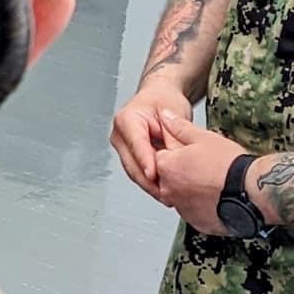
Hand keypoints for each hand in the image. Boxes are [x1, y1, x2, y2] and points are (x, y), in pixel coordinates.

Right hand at [111, 81, 193, 202]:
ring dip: (150, 185)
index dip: (145, 161)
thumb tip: (171, 157)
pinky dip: (150, 182)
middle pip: (131, 163)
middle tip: (166, 194)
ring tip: (168, 197)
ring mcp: (122, 146)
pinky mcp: (128, 155)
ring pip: (133, 171)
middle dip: (149, 181)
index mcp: (127, 119)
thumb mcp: (173, 113)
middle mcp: (120, 133)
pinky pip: (138, 172)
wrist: (160, 97)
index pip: (136, 143)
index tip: (153, 175)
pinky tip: (164, 190)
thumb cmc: (166, 100)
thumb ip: (171, 134)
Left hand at [154, 109, 251, 235]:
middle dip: (183, 171)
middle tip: (207, 167)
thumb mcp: (203, 138)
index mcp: (166, 166)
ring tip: (214, 182)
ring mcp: (182, 208)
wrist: (252, 193)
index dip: (179, 151)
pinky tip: (216, 197)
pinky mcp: (196, 222)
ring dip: (191, 189)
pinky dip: (202, 205)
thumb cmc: (229, 165)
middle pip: (170, 177)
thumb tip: (166, 116)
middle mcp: (169, 189)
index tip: (194, 152)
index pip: (162, 155)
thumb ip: (179, 127)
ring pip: (181, 195)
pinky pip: (194, 211)